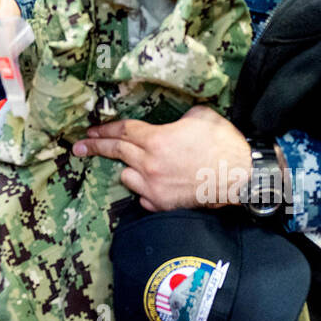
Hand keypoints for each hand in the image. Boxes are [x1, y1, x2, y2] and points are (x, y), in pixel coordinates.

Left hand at [72, 105, 253, 211]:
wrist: (242, 178)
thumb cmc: (224, 143)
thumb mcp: (200, 116)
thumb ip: (177, 118)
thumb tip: (173, 121)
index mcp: (156, 140)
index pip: (121, 132)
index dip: (103, 130)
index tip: (88, 131)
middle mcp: (149, 165)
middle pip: (116, 153)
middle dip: (95, 148)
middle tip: (78, 147)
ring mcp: (154, 188)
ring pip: (127, 177)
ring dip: (128, 170)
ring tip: (136, 167)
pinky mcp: (164, 205)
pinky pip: (143, 197)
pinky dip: (144, 191)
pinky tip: (153, 185)